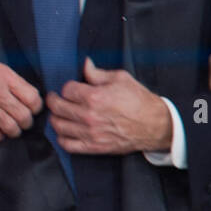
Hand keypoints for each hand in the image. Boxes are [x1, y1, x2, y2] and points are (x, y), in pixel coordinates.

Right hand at [0, 50, 42, 140]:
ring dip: (14, 130)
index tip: (32, 107)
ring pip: (11, 127)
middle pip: (24, 115)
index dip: (36, 106)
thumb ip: (8, 78)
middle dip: (27, 121)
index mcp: (3, 75)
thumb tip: (24, 92)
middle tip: (23, 120)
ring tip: (12, 127)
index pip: (32, 98)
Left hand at [47, 58, 173, 155]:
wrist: (157, 126)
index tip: (71, 88)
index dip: (67, 87)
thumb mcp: (120, 79)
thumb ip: (97, 72)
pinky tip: (65, 131)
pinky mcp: (95, 147)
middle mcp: (90, 115)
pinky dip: (61, 138)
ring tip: (60, 113)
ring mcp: (91, 133)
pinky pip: (68, 145)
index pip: (66, 89)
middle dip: (54, 100)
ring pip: (58, 126)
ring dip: (55, 118)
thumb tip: (84, 64)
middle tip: (56, 98)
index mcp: (95, 97)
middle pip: (57, 107)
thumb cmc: (140, 101)